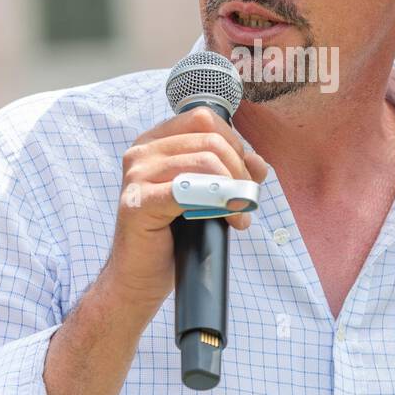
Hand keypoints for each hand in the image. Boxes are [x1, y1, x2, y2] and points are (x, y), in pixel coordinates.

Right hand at [102, 107, 268, 314]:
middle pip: (209, 140)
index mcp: (155, 141)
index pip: (203, 118)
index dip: (234, 143)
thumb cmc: (173, 234)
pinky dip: (218, 204)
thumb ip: (231, 172)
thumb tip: (258, 162)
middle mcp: (142, 151)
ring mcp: (136, 175)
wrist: (140, 276)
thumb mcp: (206, 194)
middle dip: (239, 171)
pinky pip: (188, 192)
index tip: (243, 174)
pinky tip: (227, 220)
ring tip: (239, 216)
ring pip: (205, 163)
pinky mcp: (137, 203)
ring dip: (233, 191)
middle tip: (246, 201)